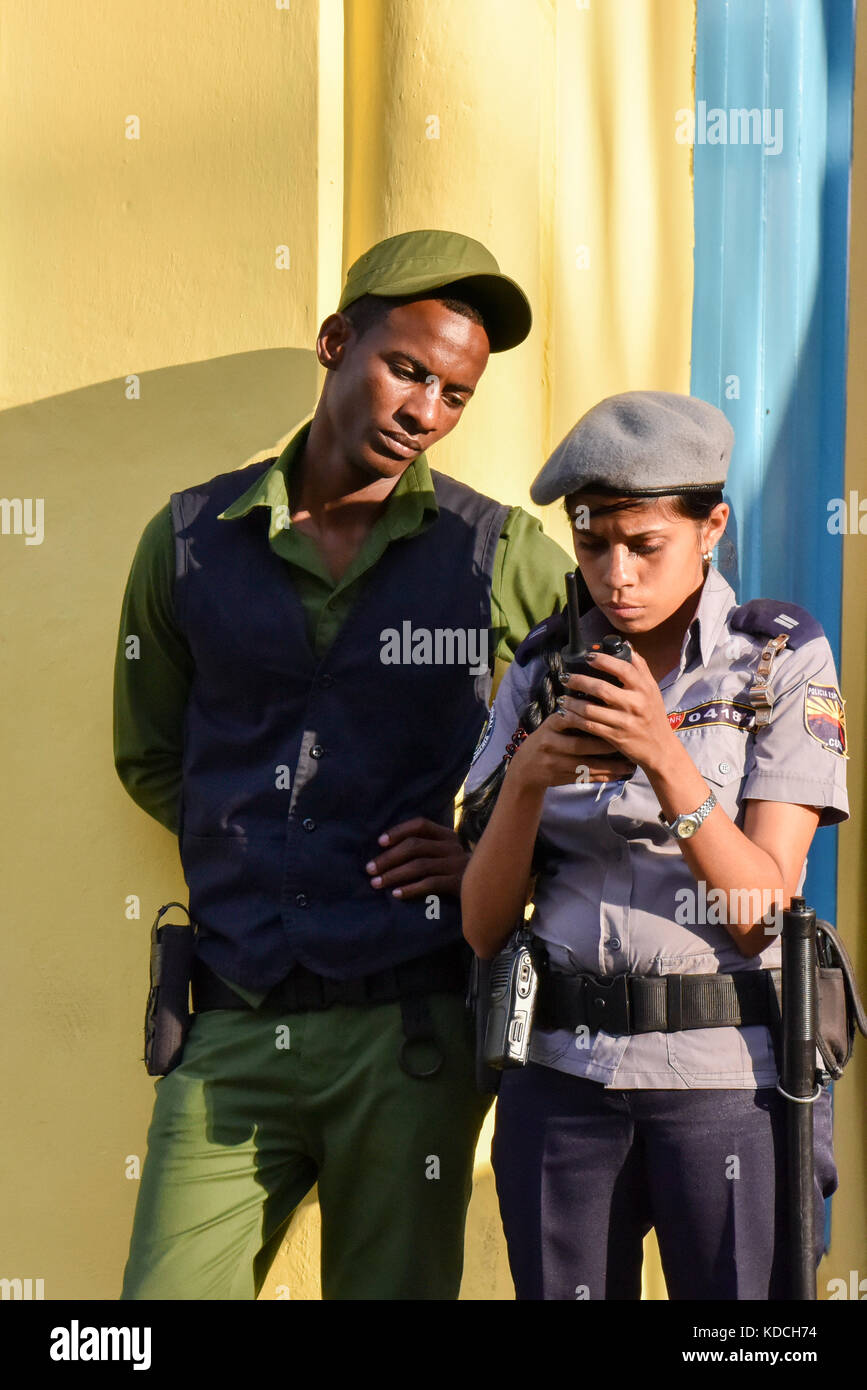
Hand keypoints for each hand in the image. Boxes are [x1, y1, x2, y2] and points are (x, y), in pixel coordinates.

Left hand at [365, 817, 469, 898]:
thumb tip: (386, 849)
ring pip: (420, 865)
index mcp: (447, 835)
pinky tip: (396, 895)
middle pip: (415, 846)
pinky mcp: (459, 883)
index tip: (380, 842)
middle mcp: (452, 846)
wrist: (487, 892)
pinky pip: (430, 884)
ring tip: (377, 883)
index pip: (420, 824)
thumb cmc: (455, 873)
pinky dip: (411, 889)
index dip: (398, 831)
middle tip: (370, 869)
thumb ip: (425, 847)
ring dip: (394, 874)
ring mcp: (456, 864)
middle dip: (388, 858)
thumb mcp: (443, 854)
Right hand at [507, 711, 636, 794]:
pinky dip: (604, 776)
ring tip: (630, 764)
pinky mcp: (560, 778)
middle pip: (580, 745)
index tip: (613, 718)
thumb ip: (572, 716)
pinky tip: (620, 775)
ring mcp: (554, 763)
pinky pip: (586, 778)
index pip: (571, 719)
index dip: (591, 720)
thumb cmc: (547, 740)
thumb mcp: (553, 724)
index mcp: (551, 725)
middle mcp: (550, 743)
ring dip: (610, 765)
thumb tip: (603, 702)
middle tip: (627, 742)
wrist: (526, 768)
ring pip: (586, 765)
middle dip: (605, 745)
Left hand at [558, 647, 676, 772]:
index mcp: (645, 688)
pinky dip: (575, 719)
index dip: (603, 660)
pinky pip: (590, 726)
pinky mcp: (616, 737)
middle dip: (578, 681)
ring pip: (591, 709)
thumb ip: (640, 668)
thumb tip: (626, 645)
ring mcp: (625, 722)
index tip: (587, 657)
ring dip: (572, 702)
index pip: (623, 669)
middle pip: (601, 688)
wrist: (660, 748)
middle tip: (565, 677)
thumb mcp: (652, 690)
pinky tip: (567, 714)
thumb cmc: (654, 715)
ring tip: (562, 697)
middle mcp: (636, 704)